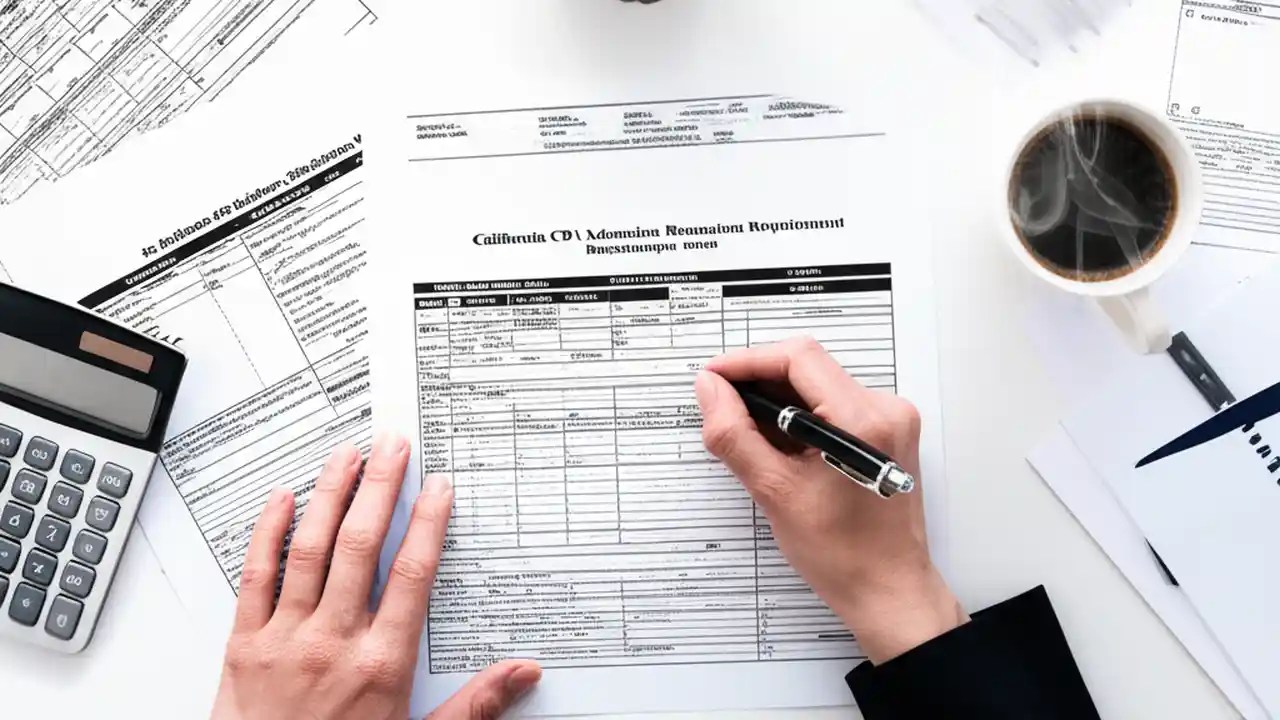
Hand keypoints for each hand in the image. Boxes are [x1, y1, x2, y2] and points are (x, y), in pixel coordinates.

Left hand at [210, 435, 541, 719]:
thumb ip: (474, 706)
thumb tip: (523, 673)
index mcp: (381, 664)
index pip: (412, 575)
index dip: (429, 524)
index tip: (438, 487)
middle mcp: (332, 643)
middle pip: (361, 547)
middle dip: (380, 488)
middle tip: (392, 446)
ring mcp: (285, 640)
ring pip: (310, 550)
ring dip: (330, 496)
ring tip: (345, 455)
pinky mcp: (244, 646)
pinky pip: (254, 577)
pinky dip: (266, 533)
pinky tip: (281, 499)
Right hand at [695, 338, 966, 662]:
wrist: (890, 592)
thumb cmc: (845, 555)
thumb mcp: (775, 492)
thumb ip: (734, 434)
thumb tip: (710, 390)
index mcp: (863, 420)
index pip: (798, 357)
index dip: (748, 361)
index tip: (715, 378)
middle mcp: (885, 410)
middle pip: (808, 367)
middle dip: (759, 382)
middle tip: (722, 408)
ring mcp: (890, 420)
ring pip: (818, 386)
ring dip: (778, 403)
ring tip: (748, 436)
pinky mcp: (887, 433)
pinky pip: (834, 405)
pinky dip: (800, 418)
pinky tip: (779, 447)